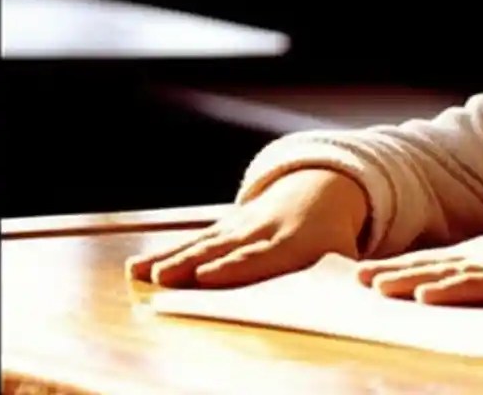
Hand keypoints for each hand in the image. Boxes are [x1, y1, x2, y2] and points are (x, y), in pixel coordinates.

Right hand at [125, 168, 367, 287]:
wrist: (320, 189)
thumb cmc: (332, 235)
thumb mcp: (342, 250)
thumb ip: (339, 273)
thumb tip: (345, 294)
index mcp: (294, 241)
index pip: (262, 255)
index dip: (235, 265)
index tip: (208, 275)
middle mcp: (260, 231)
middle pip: (223, 250)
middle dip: (194, 264)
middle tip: (167, 278)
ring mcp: (236, 227)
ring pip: (200, 244)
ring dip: (171, 260)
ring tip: (144, 275)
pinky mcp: (220, 229)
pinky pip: (189, 242)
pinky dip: (164, 254)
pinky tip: (137, 269)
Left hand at [356, 210, 482, 305]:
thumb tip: (468, 287)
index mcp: (480, 254)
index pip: (432, 260)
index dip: (398, 266)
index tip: (367, 273)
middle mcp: (480, 257)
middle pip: (427, 263)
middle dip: (390, 271)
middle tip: (357, 279)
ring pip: (441, 273)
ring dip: (407, 279)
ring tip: (377, 287)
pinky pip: (471, 287)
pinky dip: (446, 291)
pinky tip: (424, 296)